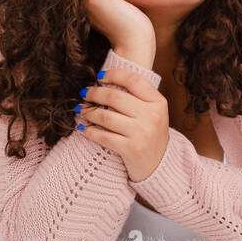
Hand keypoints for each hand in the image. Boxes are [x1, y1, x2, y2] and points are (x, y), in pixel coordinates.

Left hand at [76, 67, 169, 181]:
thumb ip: (138, 96)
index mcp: (158, 103)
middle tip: (84, 93)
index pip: (134, 80)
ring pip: (105, 116)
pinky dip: (89, 131)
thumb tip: (105, 80)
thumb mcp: (153, 112)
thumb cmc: (151, 134)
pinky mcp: (131, 149)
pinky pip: (103, 136)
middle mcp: (152, 116)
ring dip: (88, 112)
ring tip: (81, 111)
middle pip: (115, 97)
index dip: (114, 74)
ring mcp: (142, 133)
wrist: (160, 165)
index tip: (100, 76)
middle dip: (94, 93)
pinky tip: (83, 128)